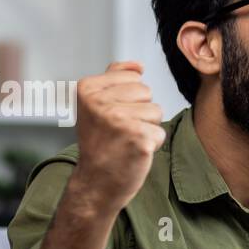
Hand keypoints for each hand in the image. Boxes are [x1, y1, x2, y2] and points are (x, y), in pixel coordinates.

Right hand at [70, 60, 166, 212]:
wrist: (96, 183)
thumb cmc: (100, 143)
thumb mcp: (96, 105)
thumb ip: (115, 78)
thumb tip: (138, 65)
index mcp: (88, 88)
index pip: (133, 77)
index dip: (129, 99)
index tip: (110, 117)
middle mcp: (100, 102)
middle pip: (146, 91)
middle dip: (140, 112)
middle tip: (120, 131)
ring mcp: (118, 120)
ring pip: (156, 111)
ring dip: (147, 128)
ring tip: (126, 141)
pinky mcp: (137, 138)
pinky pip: (160, 132)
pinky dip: (152, 144)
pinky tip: (133, 152)